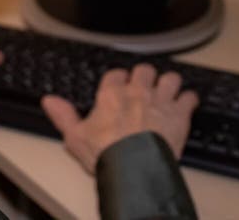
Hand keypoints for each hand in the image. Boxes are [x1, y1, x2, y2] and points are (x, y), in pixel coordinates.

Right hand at [41, 63, 198, 173]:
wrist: (134, 168)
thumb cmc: (106, 153)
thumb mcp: (75, 136)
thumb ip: (63, 115)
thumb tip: (49, 101)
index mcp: (111, 95)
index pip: (116, 74)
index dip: (118, 79)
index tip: (118, 86)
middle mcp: (137, 92)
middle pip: (144, 70)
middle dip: (145, 77)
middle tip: (143, 88)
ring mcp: (160, 101)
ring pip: (170, 78)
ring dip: (169, 84)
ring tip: (166, 92)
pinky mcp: (179, 114)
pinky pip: (189, 97)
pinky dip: (188, 100)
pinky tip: (185, 105)